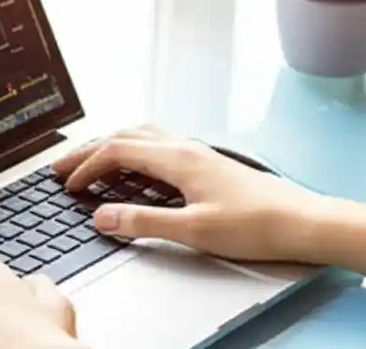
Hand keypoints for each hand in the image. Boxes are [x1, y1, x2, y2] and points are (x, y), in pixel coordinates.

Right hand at [52, 125, 325, 262]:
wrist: (302, 221)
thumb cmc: (255, 225)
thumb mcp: (193, 230)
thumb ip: (143, 222)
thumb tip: (103, 217)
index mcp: (178, 158)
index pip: (118, 150)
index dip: (87, 165)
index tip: (68, 184)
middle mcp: (187, 148)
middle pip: (127, 135)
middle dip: (91, 149)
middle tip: (64, 166)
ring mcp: (199, 153)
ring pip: (145, 136)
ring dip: (113, 145)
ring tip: (93, 163)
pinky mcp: (209, 164)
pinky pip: (161, 147)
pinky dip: (136, 152)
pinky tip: (137, 170)